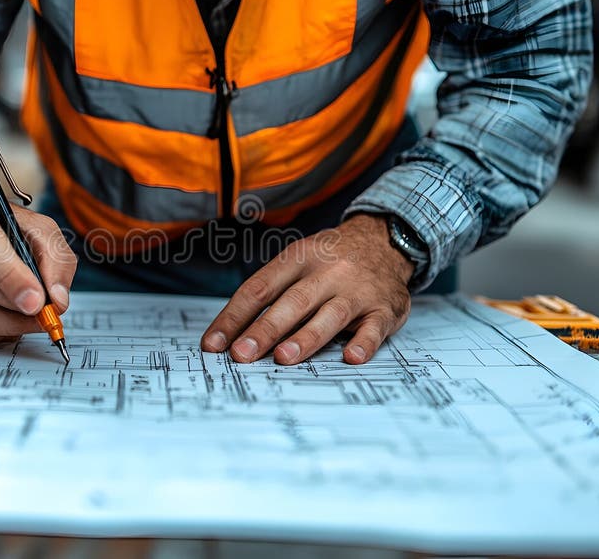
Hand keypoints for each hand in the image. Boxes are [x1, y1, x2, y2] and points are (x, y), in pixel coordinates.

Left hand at [200, 214, 412, 364]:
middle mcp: (327, 272)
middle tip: (242, 354)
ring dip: (306, 337)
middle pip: (292, 302)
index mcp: (298, 258)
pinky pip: (374, 327)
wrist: (385, 240)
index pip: (259, 288)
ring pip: (330, 314)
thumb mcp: (299, 259)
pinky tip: (350, 357)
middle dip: (265, 329)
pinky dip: (363, 342)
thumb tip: (233, 334)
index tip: (213, 344)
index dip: (234, 317)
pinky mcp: (384, 308)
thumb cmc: (330, 258)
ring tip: (283, 358)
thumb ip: (272, 292)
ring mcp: (357, 290)